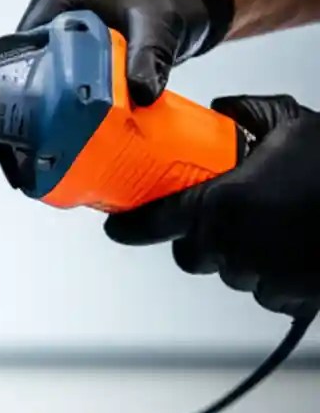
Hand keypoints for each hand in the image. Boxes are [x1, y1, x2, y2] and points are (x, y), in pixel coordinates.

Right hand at [18, 0, 212, 104]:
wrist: (192, 3)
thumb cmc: (172, 1)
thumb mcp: (158, 28)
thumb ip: (147, 57)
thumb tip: (140, 92)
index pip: (24, 41)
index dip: (29, 75)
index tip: (40, 106)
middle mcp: (51, 9)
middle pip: (28, 58)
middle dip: (40, 89)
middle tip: (50, 123)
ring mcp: (60, 27)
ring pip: (42, 68)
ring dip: (53, 94)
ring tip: (59, 124)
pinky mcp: (72, 44)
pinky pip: (60, 71)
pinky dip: (68, 92)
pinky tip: (74, 116)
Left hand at [103, 95, 319, 318]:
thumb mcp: (291, 123)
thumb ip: (246, 113)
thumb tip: (222, 111)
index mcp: (219, 204)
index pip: (152, 223)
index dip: (129, 225)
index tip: (116, 225)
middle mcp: (231, 246)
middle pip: (191, 253)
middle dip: (199, 237)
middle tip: (225, 213)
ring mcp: (260, 278)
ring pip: (229, 271)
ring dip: (239, 253)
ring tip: (275, 224)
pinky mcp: (289, 302)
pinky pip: (264, 290)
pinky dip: (272, 274)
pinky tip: (297, 247)